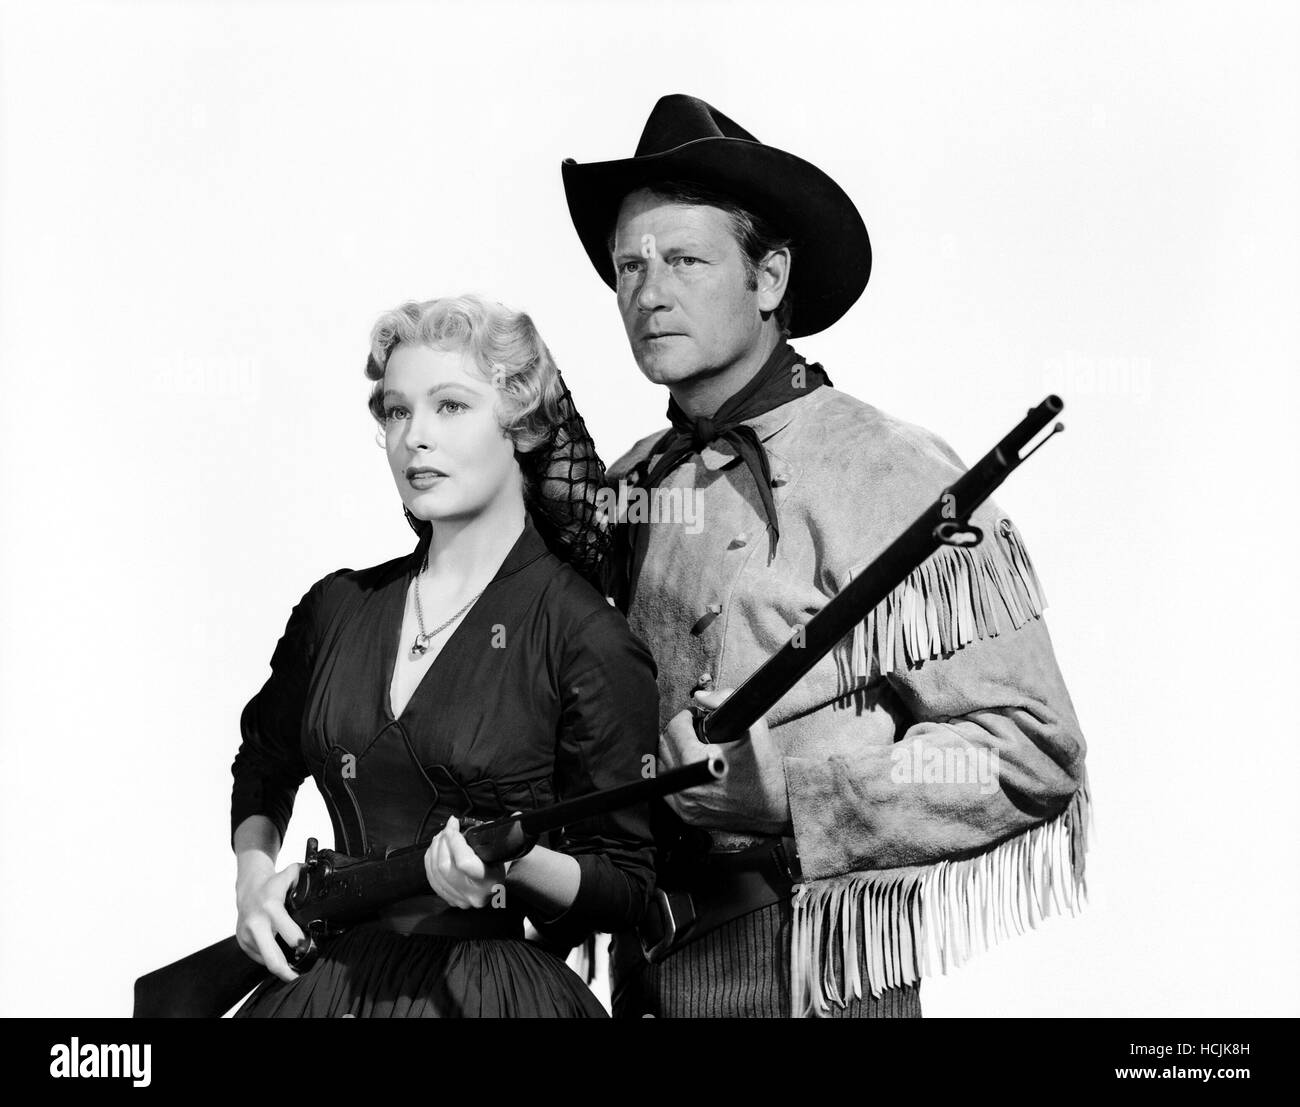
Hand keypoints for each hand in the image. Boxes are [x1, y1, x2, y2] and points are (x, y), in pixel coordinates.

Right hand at [235, 857, 305, 983]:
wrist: (247, 887)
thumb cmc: (272, 884)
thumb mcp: (290, 875)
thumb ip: (306, 876)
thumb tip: (322, 878)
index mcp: (271, 908)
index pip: (290, 935)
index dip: (303, 945)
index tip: (313, 950)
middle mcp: (256, 923)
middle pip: (272, 959)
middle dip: (287, 972)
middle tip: (299, 976)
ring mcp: (247, 935)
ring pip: (265, 960)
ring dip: (279, 965)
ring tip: (292, 968)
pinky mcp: (241, 942)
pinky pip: (258, 957)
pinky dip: (269, 958)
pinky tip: (279, 955)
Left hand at [423, 816, 509, 908]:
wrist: (499, 888)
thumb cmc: (500, 866)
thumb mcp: (500, 851)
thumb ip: (486, 836)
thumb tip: (466, 824)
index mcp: (489, 882)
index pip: (464, 862)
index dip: (454, 840)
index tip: (453, 824)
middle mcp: (473, 894)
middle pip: (444, 866)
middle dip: (442, 842)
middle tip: (447, 828)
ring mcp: (460, 899)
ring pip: (435, 872)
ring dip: (434, 849)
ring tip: (440, 837)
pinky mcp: (450, 899)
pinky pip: (432, 879)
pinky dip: (430, 861)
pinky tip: (434, 850)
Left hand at [659, 688, 791, 833]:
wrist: (776, 804)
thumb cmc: (765, 768)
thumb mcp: (752, 726)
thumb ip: (724, 702)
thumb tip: (700, 696)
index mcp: (698, 763)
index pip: (674, 730)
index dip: (684, 717)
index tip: (694, 716)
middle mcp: (687, 786)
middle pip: (663, 747)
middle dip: (676, 733)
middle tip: (693, 730)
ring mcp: (685, 804)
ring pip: (662, 768)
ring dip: (673, 753)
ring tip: (691, 748)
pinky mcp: (688, 816)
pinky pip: (667, 790)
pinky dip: (674, 775)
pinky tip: (689, 769)